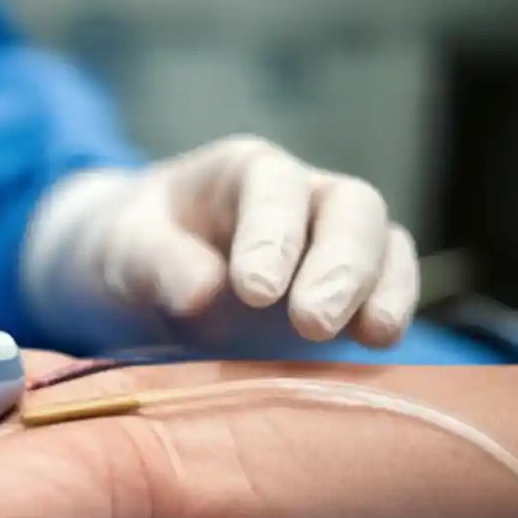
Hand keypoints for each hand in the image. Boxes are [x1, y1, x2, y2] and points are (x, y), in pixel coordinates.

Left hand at [23, 136, 418, 353]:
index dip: (272, 236)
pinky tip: (381, 345)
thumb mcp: (126, 250)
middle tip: (313, 323)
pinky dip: (392, 309)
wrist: (146, 272)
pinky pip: (389, 285)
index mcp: (242, 172)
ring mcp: (333, 238)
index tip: (255, 293)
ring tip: (374, 334)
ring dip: (380, 288)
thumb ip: (158, 263)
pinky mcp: (349, 286)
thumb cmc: (135, 248)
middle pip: (348, 208)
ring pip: (382, 242)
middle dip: (339, 265)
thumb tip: (201, 292)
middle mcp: (301, 195)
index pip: (273, 189)